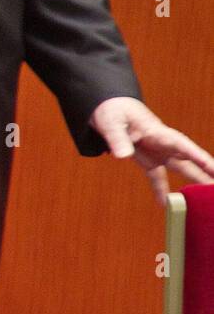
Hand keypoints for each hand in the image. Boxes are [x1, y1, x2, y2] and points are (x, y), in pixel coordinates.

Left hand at [90, 96, 213, 205]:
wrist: (109, 108)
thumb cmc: (113, 111)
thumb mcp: (111, 122)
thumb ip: (117, 139)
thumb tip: (122, 155)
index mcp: (157, 132)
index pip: (182, 145)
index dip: (197, 157)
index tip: (212, 167)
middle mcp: (163, 143)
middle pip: (189, 159)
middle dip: (206, 171)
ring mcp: (158, 152)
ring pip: (181, 169)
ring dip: (195, 181)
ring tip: (208, 198)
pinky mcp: (148, 160)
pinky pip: (157, 177)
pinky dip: (161, 190)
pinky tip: (165, 205)